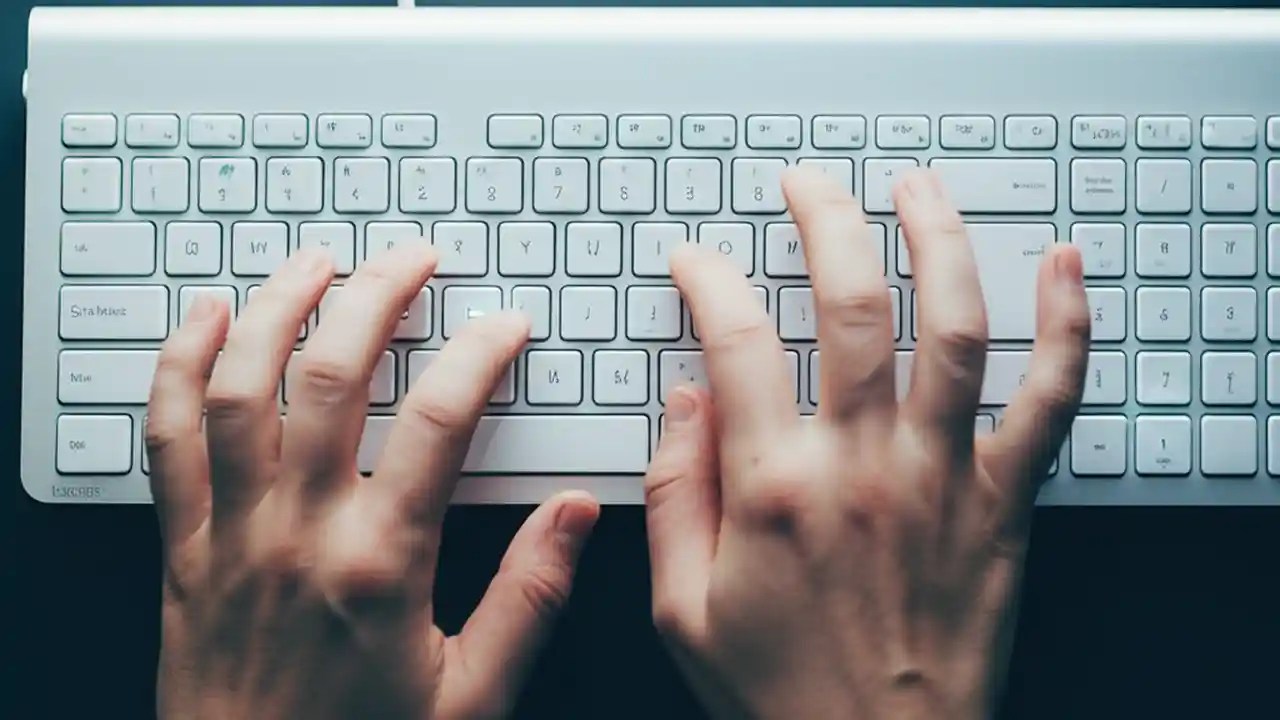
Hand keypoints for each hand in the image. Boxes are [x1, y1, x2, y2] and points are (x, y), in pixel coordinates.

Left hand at [146, 244, 598, 719]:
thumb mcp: (473, 698)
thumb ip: (528, 599)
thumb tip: (575, 515)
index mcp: (380, 564)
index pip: (442, 422)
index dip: (481, 354)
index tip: (505, 326)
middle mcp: (298, 532)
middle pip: (332, 377)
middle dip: (377, 296)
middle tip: (412, 258)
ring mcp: (230, 532)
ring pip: (241, 388)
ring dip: (277, 309)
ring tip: (315, 263)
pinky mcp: (181, 546)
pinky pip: (166, 437)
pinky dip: (177, 367)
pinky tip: (203, 322)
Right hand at [645, 167, 1088, 719]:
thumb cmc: (781, 693)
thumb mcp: (682, 607)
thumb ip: (676, 496)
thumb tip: (685, 405)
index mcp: (776, 490)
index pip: (735, 342)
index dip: (709, 280)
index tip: (699, 260)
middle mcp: (864, 467)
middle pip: (849, 306)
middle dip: (825, 222)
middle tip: (808, 186)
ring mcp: (943, 478)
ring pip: (952, 328)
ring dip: (937, 241)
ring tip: (916, 188)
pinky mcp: (1003, 503)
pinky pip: (1050, 402)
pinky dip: (1065, 327)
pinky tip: (1060, 268)